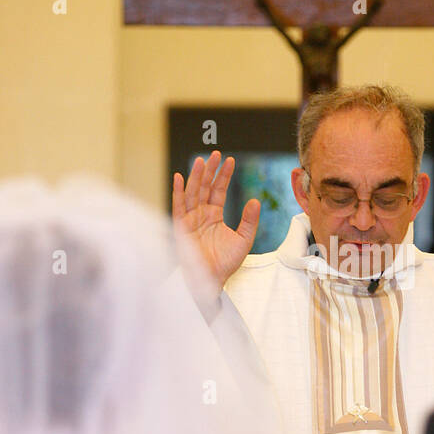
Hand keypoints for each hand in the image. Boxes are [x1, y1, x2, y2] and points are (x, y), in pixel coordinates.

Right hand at [172, 152, 258, 291]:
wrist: (210, 280)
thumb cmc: (224, 263)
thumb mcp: (243, 239)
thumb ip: (249, 220)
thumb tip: (255, 201)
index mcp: (214, 215)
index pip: (218, 191)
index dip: (224, 176)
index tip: (230, 160)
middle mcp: (201, 214)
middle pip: (205, 187)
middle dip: (210, 171)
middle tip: (216, 154)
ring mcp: (190, 219)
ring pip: (192, 193)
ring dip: (196, 176)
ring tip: (202, 161)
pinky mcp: (180, 227)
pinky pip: (178, 206)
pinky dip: (177, 192)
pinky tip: (179, 177)